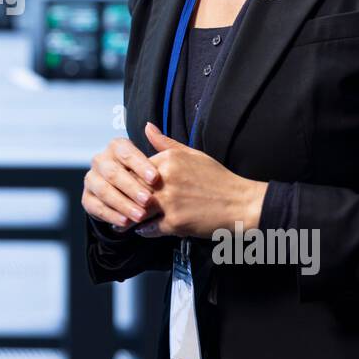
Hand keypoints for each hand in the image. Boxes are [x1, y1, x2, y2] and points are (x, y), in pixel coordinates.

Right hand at [82, 136, 161, 229]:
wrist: (130, 195)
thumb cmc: (146, 176)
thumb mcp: (156, 162)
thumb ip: (156, 146)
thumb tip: (149, 126)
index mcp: (116, 147)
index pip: (126, 152)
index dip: (140, 165)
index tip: (155, 178)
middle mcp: (100, 160)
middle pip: (113, 173)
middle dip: (132, 187)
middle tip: (148, 200)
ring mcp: (91, 179)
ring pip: (104, 190)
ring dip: (123, 204)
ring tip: (140, 216)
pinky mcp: (86, 198)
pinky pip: (96, 207)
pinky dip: (112, 215)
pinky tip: (126, 222)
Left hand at [131, 122, 267, 238]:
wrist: (241, 203)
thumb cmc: (217, 178)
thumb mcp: (193, 154)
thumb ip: (165, 143)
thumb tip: (146, 127)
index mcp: (169, 159)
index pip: (134, 168)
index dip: (127, 179)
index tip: (122, 185)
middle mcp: (166, 179)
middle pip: (133, 189)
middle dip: (124, 198)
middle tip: (116, 205)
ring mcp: (169, 202)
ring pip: (137, 210)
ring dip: (129, 218)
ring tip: (123, 221)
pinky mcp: (175, 222)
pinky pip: (149, 229)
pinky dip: (144, 231)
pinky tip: (142, 231)